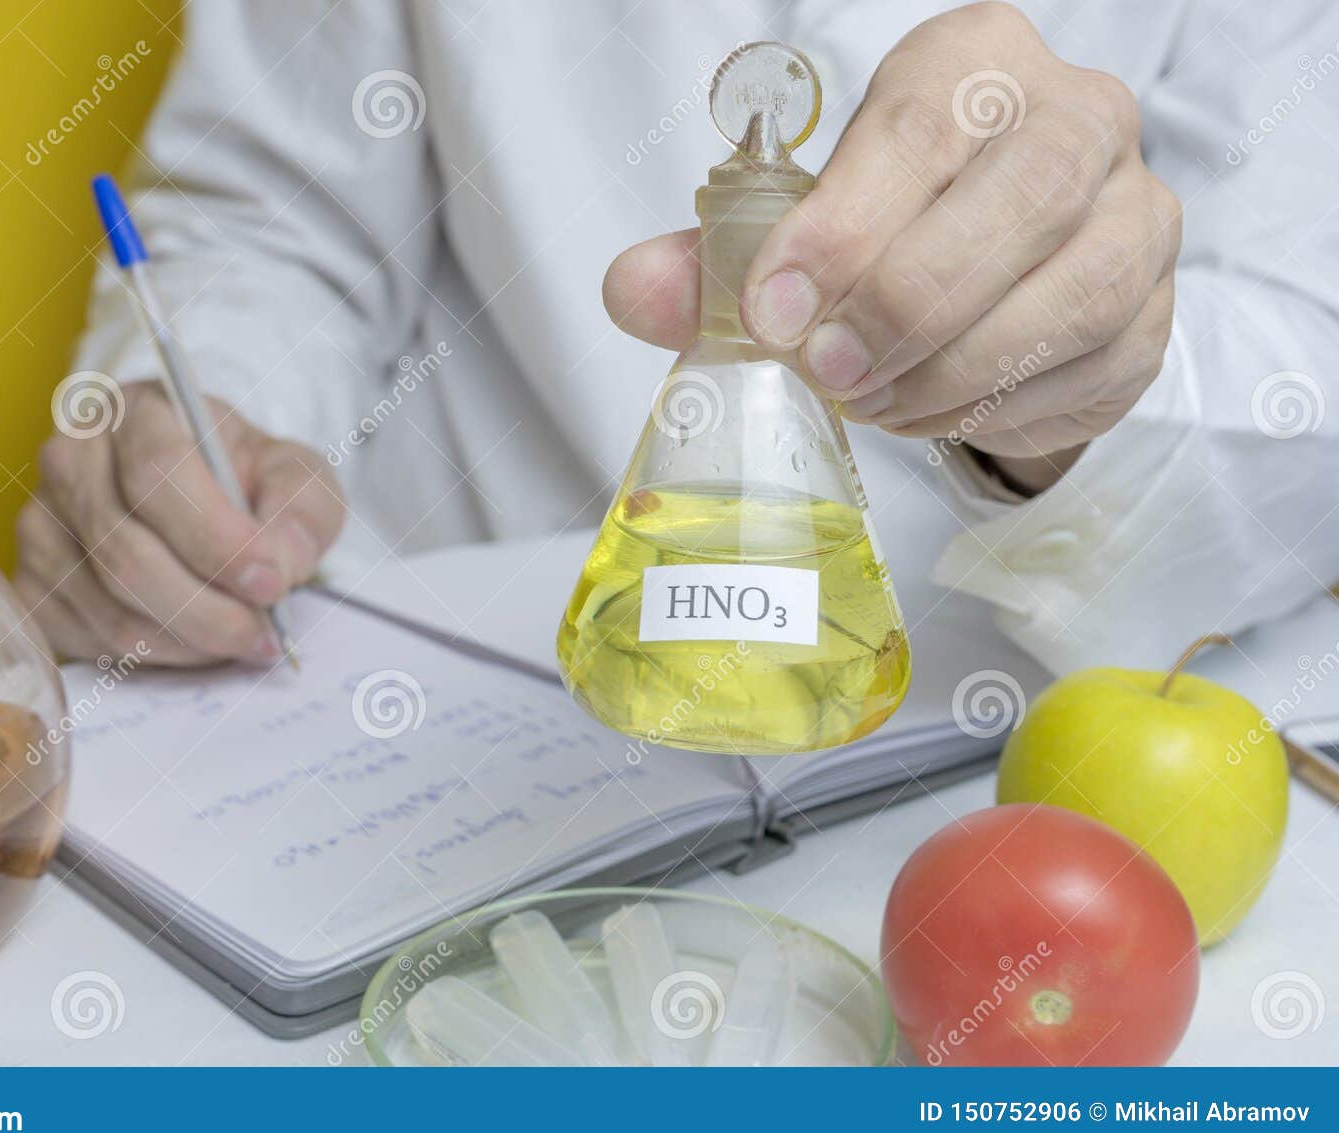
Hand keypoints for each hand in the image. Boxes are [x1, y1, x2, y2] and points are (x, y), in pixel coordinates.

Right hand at [14, 380, 343, 664]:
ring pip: (110, 608)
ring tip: (241, 639)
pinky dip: (156, 657)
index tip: (271, 583)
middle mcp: (70, 459)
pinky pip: (89, 640)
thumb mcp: (297, 478)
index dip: (217, 539)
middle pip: (127, 553)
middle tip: (263, 635)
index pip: (157, 472)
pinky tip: (198, 643)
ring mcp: (40, 524)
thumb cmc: (248, 481)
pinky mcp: (30, 585)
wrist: (207, 498)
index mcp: (135, 411)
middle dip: (208, 610)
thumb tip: (275, 568)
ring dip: (189, 641)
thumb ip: (299, 513)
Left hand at [605, 2, 1180, 491]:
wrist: (986, 278)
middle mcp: (1077, 118)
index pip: (918, 126)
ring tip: (871, 404)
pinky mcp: (1152, 310)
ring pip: (1075, 290)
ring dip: (955, 368)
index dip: (843, 225)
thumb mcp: (791, 228)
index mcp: (974, 66)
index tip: (775, 309)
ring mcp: (1134, 214)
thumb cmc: (883, 231)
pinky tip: (929, 414)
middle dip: (910, 299)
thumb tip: (633, 291)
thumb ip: (713, 257)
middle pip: (1025, 194)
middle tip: (829, 371)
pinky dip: (998, 408)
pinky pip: (1091, 367)